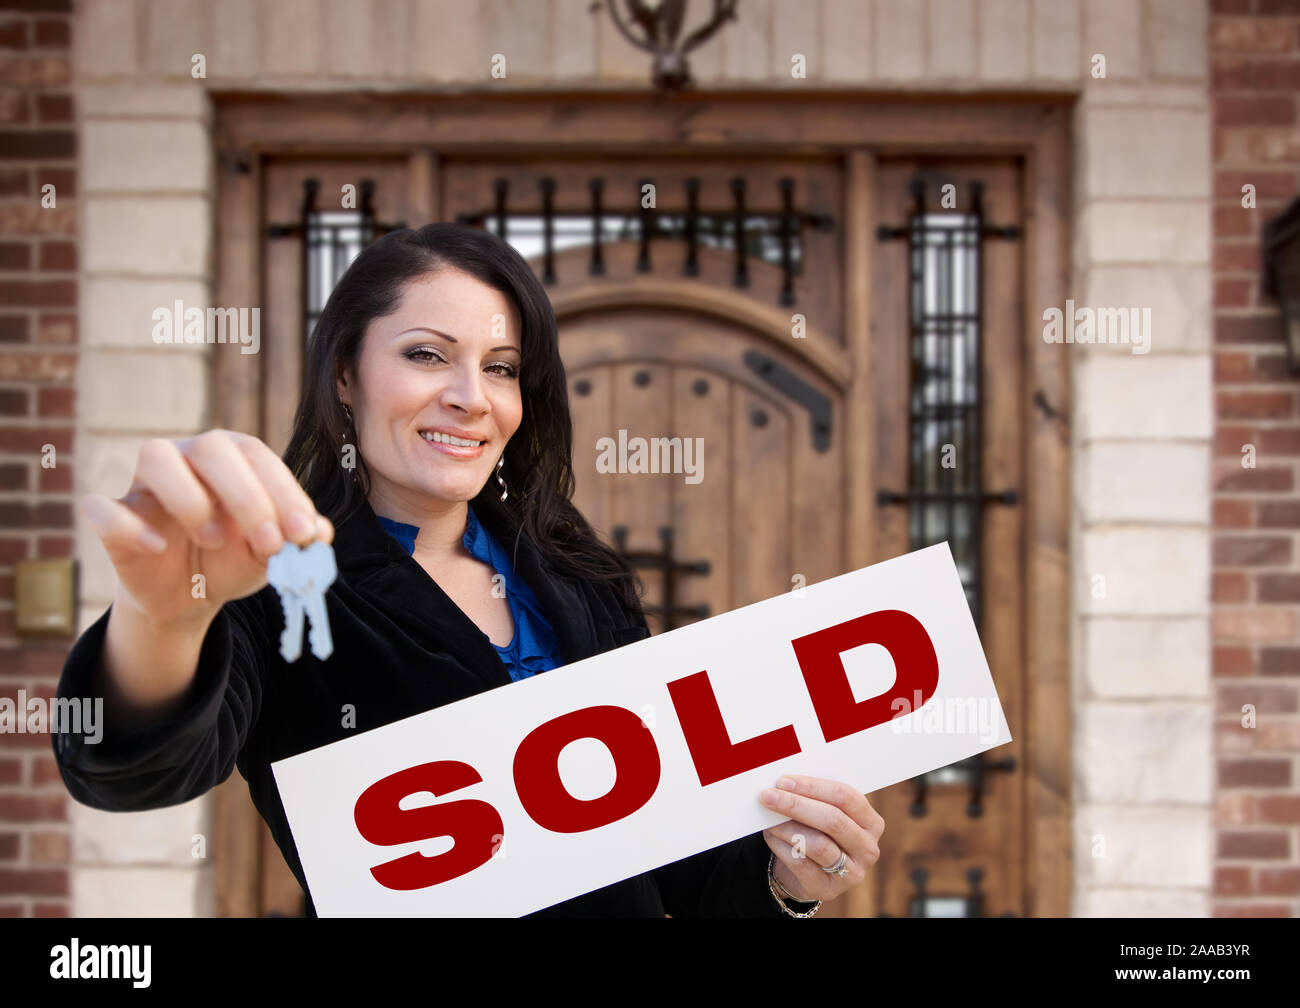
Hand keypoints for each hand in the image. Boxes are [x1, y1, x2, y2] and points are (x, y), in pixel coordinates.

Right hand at [79, 429, 333, 629]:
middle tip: (269, 542)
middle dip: (247, 495)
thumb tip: (322, 534)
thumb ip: (297, 541)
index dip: (284, 493)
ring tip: (213, 539)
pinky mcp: (112, 515)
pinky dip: (126, 524)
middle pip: (211, 448)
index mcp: (232, 457)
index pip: (258, 456)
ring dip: (189, 498)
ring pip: (155, 456)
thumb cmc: (234, 558)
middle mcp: (188, 457)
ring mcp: (145, 482)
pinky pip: (103, 506)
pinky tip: (157, 546)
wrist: (190, 594)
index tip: (303, 534)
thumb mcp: (270, 554)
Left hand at [760, 774, 884, 903]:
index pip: (846, 797)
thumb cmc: (816, 832)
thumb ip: (812, 798)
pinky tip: (770, 835)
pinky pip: (801, 863)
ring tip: (767, 817)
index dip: (813, 787)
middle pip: (833, 820)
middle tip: (769, 796)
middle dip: (796, 805)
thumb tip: (784, 784)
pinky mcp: (829, 889)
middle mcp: (868, 849)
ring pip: (817, 844)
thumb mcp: (822, 813)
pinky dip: (781, 846)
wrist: (807, 873)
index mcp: (871, 822)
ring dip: (787, 827)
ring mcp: (852, 873)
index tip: (784, 781)